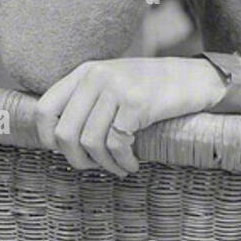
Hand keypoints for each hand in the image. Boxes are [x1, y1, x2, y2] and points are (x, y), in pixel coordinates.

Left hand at [34, 56, 228, 176]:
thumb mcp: (114, 84)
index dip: (47, 138)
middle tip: (93, 167)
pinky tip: (132, 164)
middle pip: (65, 132)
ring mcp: (117, 88)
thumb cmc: (153, 89)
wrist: (195, 79)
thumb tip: (59, 141)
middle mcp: (96, 77)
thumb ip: (87, 101)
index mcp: (85, 72)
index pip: (45, 109)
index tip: (64, 151)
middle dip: (77, 159)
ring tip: (118, 168)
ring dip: (103, 164)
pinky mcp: (137, 103)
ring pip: (90, 141)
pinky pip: (117, 144)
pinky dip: (122, 161)